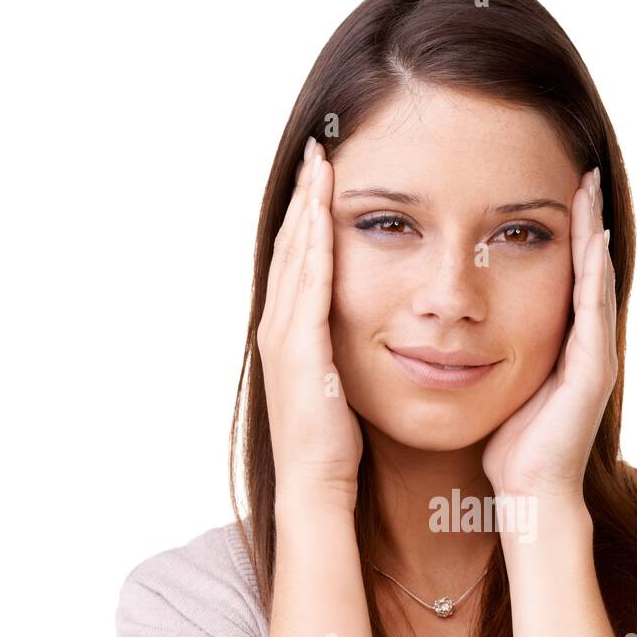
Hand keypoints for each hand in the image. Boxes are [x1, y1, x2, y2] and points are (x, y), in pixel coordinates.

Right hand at [257, 137, 362, 511]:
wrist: (315, 484)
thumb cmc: (333, 447)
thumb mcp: (337, 388)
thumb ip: (340, 354)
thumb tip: (360, 336)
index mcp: (287, 335)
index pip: (296, 262)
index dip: (306, 217)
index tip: (322, 178)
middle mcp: (277, 327)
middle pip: (289, 246)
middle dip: (303, 197)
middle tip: (318, 152)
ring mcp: (283, 335)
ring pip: (295, 256)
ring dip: (307, 207)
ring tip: (321, 165)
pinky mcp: (298, 347)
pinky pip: (309, 284)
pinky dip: (314, 245)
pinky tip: (325, 214)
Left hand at [481, 168, 616, 500]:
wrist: (529, 493)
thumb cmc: (509, 447)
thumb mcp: (498, 383)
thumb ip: (492, 351)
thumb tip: (459, 326)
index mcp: (562, 344)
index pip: (565, 275)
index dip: (563, 233)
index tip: (556, 188)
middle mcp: (586, 344)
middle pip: (588, 267)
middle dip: (586, 219)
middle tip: (584, 170)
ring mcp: (595, 356)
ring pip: (596, 280)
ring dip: (595, 232)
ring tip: (590, 187)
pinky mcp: (593, 371)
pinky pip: (595, 312)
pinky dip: (594, 274)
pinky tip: (592, 240)